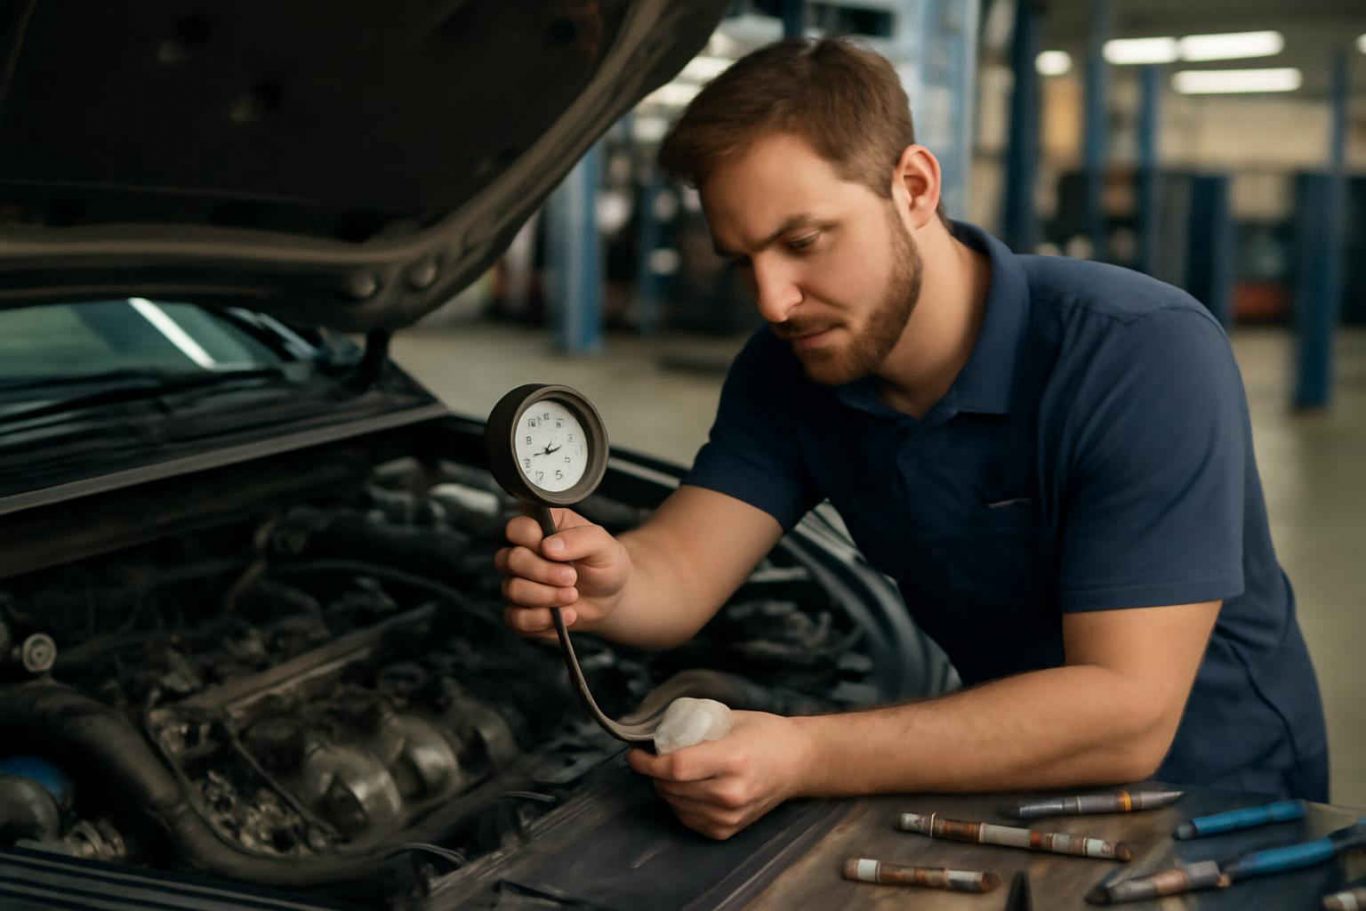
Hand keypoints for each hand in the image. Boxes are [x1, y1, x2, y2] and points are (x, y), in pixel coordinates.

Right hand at [494, 507, 630, 640]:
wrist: (610, 597)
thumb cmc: (603, 563)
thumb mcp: (603, 546)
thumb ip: (579, 539)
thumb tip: (549, 547)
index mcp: (539, 528)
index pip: (516, 528)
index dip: (533, 541)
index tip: (557, 552)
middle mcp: (522, 553)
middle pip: (510, 559)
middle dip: (543, 572)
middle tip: (572, 577)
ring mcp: (517, 582)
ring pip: (512, 590)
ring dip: (545, 596)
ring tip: (573, 596)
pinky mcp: (520, 612)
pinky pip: (516, 619)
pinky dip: (542, 620)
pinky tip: (566, 615)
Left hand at [627, 711, 812, 839]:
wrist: (798, 763)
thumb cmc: (766, 734)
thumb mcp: (732, 719)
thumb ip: (697, 728)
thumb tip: (658, 734)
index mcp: (732, 759)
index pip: (676, 767)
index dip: (648, 762)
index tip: (636, 753)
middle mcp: (731, 792)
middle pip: (672, 788)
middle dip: (653, 773)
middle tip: (652, 758)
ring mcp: (731, 815)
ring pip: (677, 806)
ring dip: (665, 789)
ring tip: (669, 772)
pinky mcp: (729, 829)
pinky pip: (689, 820)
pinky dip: (679, 805)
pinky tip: (684, 790)